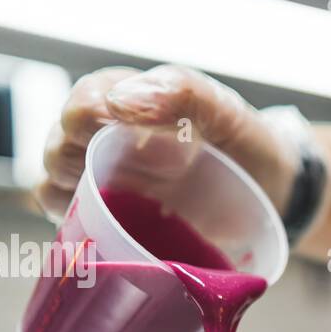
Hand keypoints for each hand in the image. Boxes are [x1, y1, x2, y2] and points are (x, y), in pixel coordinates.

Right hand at [33, 64, 295, 219]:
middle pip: (59, 147)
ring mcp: (110, 185)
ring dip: (62, 198)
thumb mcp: (222, 109)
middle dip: (64, 158)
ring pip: (56, 188)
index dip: (83, 112)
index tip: (103, 122)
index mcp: (128, 104)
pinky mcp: (119, 225)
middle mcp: (108, 143)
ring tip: (99, 210)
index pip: (82, 102)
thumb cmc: (244, 143)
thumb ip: (180, 92)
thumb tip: (120, 101)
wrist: (273, 193)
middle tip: (96, 177)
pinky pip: (78, 229)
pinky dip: (75, 232)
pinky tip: (100, 238)